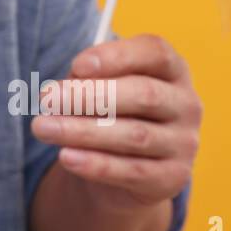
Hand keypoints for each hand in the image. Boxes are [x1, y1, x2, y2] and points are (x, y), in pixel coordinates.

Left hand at [29, 34, 201, 213]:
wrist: (124, 167)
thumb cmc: (110, 111)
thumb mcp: (99, 88)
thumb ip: (87, 82)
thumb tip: (62, 92)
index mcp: (172, 69)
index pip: (155, 52)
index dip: (116, 56)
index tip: (77, 65)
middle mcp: (186, 104)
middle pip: (144, 94)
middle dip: (90, 96)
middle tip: (47, 99)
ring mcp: (184, 143)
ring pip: (134, 136)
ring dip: (83, 131)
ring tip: (44, 128)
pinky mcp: (173, 178)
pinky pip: (133, 171)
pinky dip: (96, 164)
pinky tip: (66, 157)